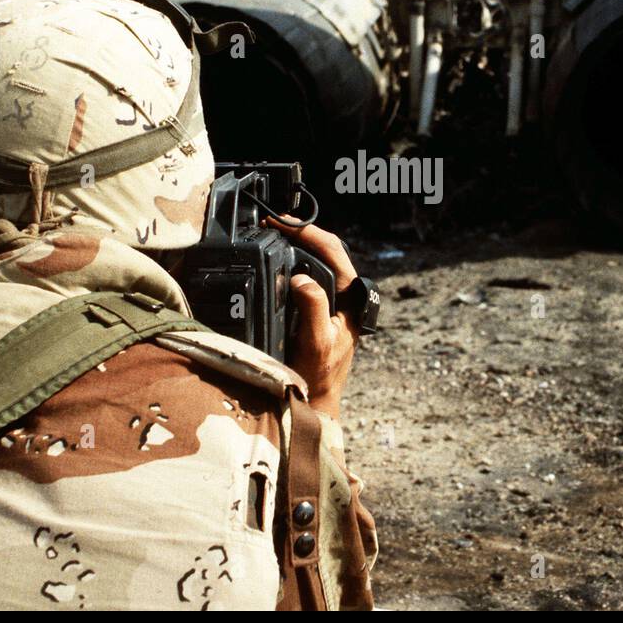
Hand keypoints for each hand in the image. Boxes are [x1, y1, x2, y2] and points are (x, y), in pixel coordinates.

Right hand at [265, 217, 358, 418]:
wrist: (315, 400)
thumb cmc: (319, 375)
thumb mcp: (317, 341)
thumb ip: (313, 308)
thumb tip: (301, 279)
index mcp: (350, 297)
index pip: (333, 250)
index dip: (308, 231)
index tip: (282, 222)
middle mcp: (344, 294)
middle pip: (325, 249)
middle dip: (300, 231)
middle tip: (272, 222)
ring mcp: (332, 300)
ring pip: (317, 260)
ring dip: (296, 244)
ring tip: (273, 233)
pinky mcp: (319, 307)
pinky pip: (307, 275)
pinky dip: (291, 262)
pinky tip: (276, 258)